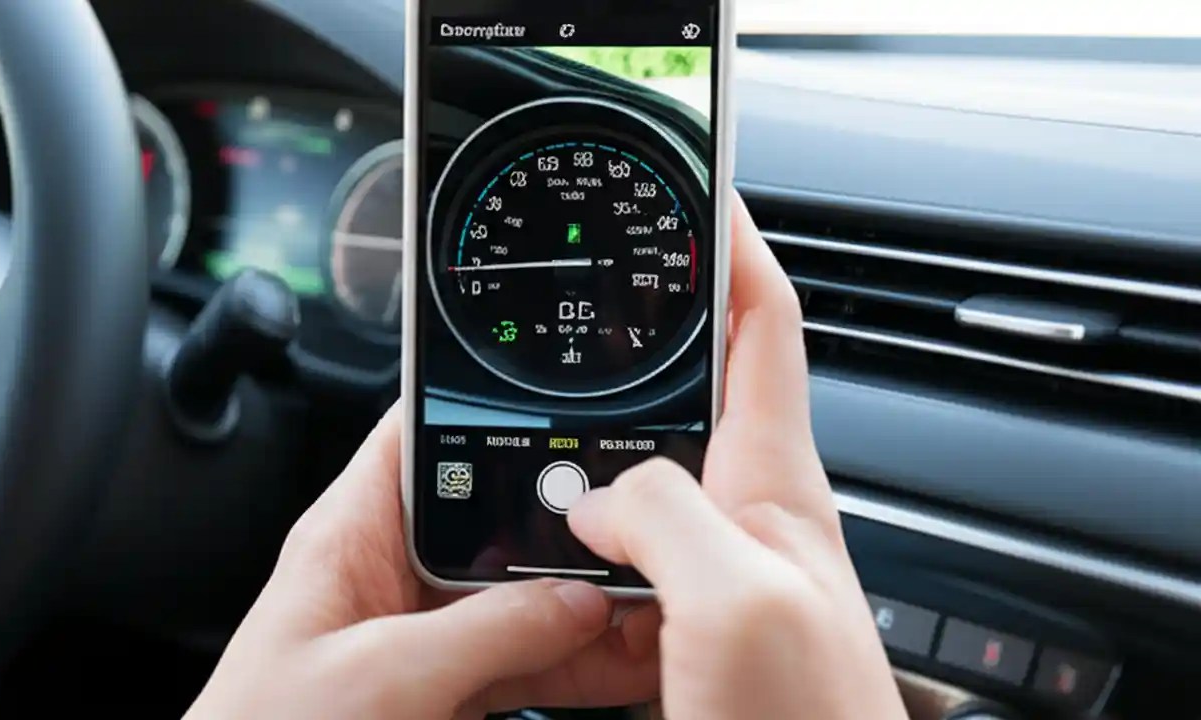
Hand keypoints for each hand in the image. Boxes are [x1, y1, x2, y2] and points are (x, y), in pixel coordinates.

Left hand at [186, 409, 659, 718]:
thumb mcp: (377, 675)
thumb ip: (483, 633)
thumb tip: (576, 602)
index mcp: (353, 533)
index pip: (421, 434)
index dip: (484, 405)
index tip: (559, 401)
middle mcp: (395, 572)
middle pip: (497, 518)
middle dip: (566, 521)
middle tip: (639, 524)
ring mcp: (429, 633)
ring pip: (525, 594)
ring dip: (589, 598)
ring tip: (656, 597)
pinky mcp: (451, 686)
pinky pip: (530, 658)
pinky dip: (582, 660)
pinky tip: (628, 657)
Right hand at [568, 197, 907, 719]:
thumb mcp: (736, 600)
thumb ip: (663, 515)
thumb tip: (600, 494)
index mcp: (773, 487)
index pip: (765, 331)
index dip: (732, 250)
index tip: (697, 196)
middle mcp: (747, 519)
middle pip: (698, 390)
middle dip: (651, 335)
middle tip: (599, 293)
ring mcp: (716, 572)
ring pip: (649, 473)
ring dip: (601, 440)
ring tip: (551, 412)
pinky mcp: (685, 626)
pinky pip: (626, 550)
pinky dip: (583, 528)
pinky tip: (551, 538)